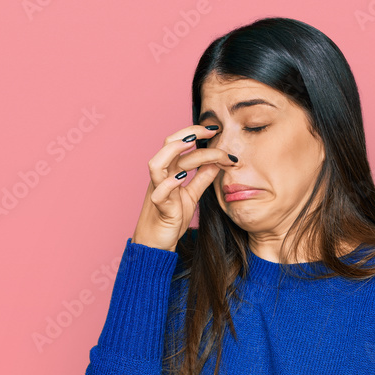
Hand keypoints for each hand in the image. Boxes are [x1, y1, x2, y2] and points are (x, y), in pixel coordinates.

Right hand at [132, 124, 235, 249]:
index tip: (215, 130)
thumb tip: (217, 163)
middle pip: (168, 146)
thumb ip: (202, 179)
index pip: (179, 143)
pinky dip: (169, 183)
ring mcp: (158, 190)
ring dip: (174, 151)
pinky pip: (159, 192)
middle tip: (211, 132)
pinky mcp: (159, 207)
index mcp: (170, 171)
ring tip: (193, 144)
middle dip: (189, 134)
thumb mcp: (191, 195)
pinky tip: (182, 177)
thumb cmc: (171, 218)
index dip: (195, 132)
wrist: (157, 243)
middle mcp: (162, 176)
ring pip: (157, 164)